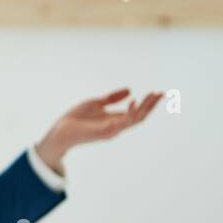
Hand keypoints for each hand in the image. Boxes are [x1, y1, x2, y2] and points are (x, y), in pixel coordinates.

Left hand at [35, 88, 161, 172]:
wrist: (60, 129)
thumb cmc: (75, 118)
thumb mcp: (96, 103)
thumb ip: (112, 98)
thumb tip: (130, 90)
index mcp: (115, 119)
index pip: (137, 112)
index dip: (149, 103)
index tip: (159, 93)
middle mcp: (116, 126)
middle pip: (140, 116)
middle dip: (152, 105)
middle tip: (162, 93)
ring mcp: (112, 130)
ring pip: (135, 119)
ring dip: (145, 107)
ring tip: (152, 95)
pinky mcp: (105, 131)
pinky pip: (122, 123)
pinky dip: (130, 112)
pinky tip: (134, 102)